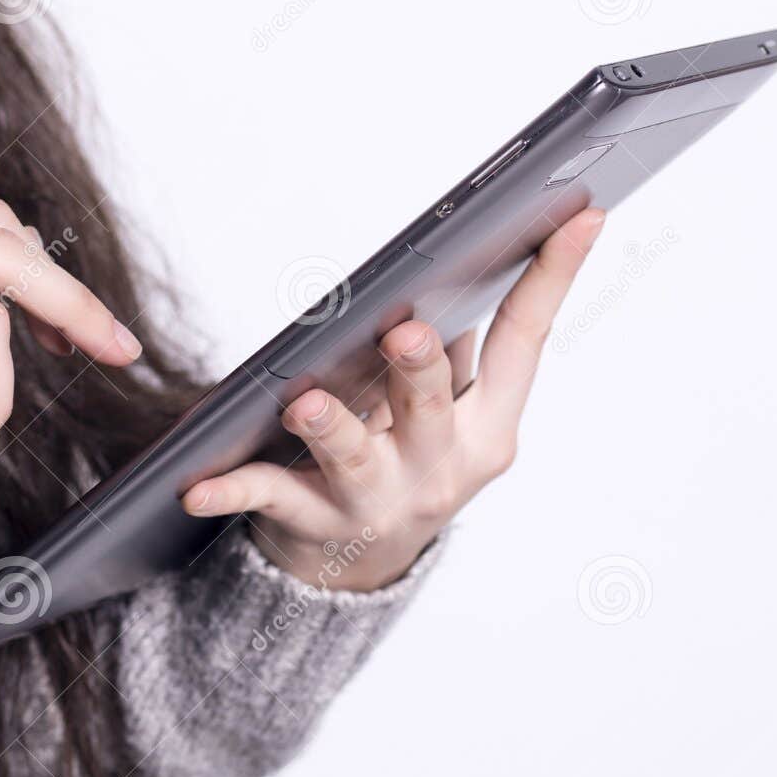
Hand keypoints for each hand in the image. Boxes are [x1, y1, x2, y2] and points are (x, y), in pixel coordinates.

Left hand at [183, 208, 605, 591]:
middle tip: (403, 333)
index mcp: (487, 428)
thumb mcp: (449, 411)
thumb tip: (475, 250)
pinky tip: (195, 489)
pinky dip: (232, 491)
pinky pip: (270, 499)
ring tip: (303, 401)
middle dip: (417, 369)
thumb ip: (460, 347)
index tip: (581, 214)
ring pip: (354, 458)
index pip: (527, 344)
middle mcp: (442, 468)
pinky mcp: (316, 522)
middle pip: (433, 407)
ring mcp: (380, 501)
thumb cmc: (404, 456)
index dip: (552, 279)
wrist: (361, 562)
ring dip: (330, 426)